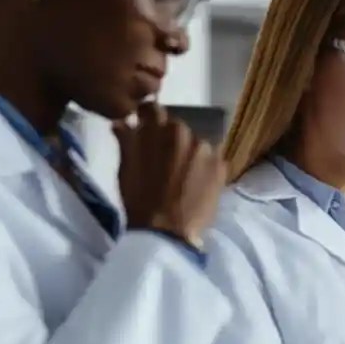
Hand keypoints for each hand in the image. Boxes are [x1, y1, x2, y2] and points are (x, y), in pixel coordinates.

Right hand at [113, 102, 225, 247]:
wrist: (166, 233)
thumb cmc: (139, 200)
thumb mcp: (126, 169)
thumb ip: (126, 140)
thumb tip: (122, 122)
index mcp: (160, 129)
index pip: (153, 111)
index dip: (148, 119)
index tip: (145, 129)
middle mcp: (188, 132)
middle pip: (178, 127)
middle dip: (170, 138)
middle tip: (163, 159)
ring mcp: (208, 149)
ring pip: (197, 143)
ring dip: (189, 152)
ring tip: (182, 174)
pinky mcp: (222, 167)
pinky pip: (212, 159)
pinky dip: (204, 166)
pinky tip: (196, 182)